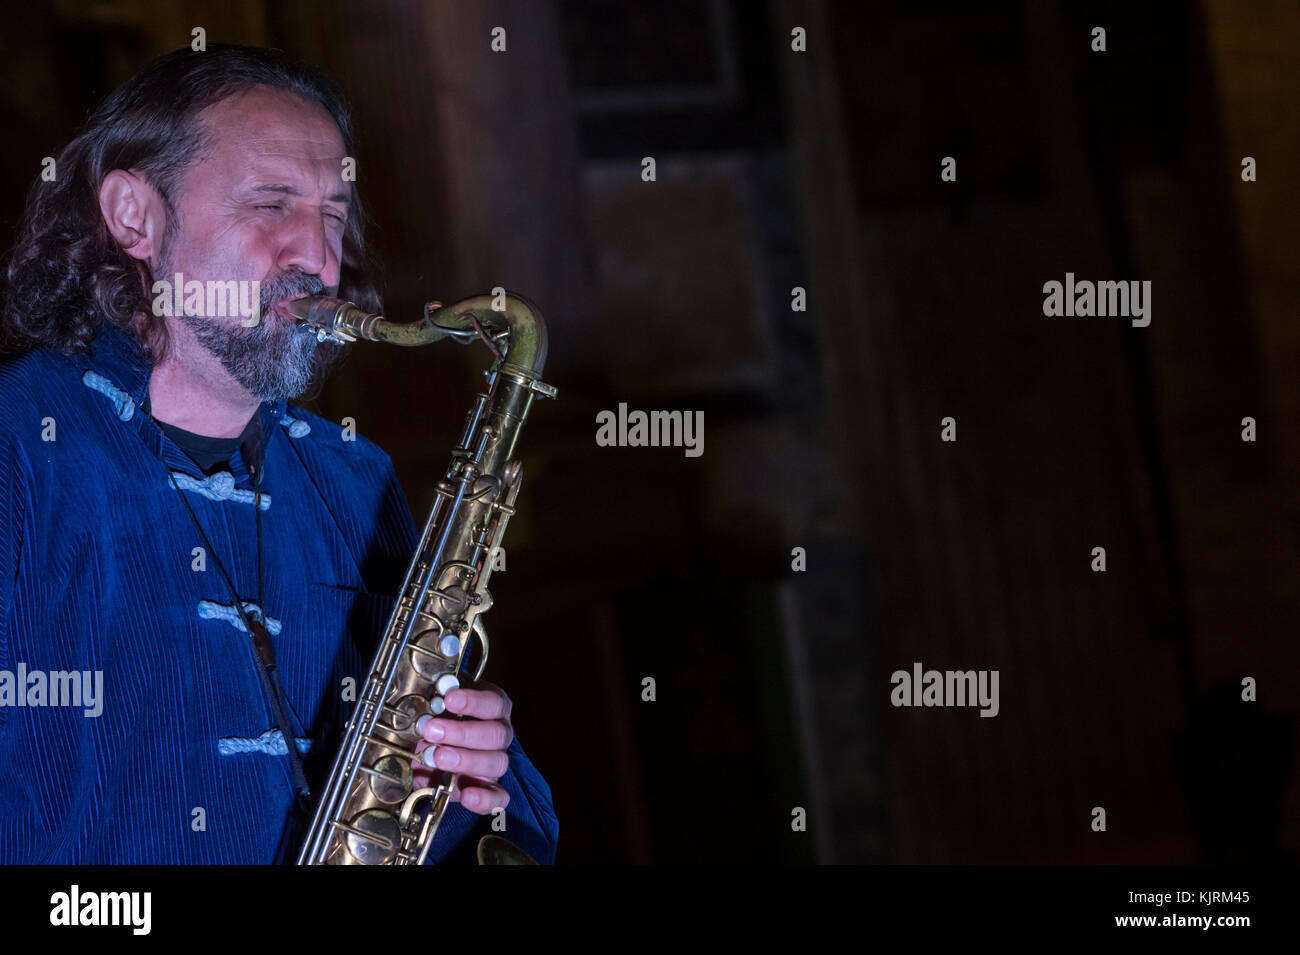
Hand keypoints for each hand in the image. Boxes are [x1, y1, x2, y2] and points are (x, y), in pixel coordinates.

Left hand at [410, 678, 513, 814]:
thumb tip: (418, 714)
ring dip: (466, 760)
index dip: (474, 701)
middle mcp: (499, 734)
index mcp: (492, 708)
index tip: (449, 700)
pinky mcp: (492, 789)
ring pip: (497, 762)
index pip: (494, 702)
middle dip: (461, 732)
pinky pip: (498, 797)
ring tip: (438, 758)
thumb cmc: (438, 724)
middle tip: (432, 731)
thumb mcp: (434, 711)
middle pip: (495, 733)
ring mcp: (496, 761)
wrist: (436, 750)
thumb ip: (430, 710)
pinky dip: (485, 799)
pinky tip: (467, 797)